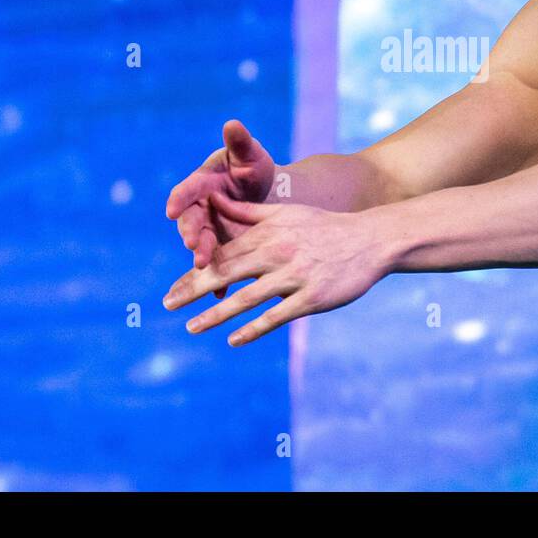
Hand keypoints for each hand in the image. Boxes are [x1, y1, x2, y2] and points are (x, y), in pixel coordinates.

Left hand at [162, 192, 392, 345]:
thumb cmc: (323, 227)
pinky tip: (233, 339)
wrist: (370, 240)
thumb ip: (246, 211)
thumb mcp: (284, 213)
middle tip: (168, 304)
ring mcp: (294, 276)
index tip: (172, 290)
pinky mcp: (312, 297)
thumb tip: (212, 197)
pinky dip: (253, 328)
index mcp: (267, 233)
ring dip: (216, 314)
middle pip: (226, 274)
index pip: (222, 255)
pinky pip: (277, 316)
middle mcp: (276, 253)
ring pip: (247, 297)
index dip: (194, 273)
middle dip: (194, 290)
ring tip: (191, 327)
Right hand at [166, 120, 275, 294]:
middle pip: (190, 222)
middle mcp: (200, 210)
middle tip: (193, 242)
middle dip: (190, 232)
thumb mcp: (250, 155)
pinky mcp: (222, 250)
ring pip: (200, 245)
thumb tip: (232, 123)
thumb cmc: (254, 169)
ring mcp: (209, 231)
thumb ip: (240, 143)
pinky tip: (220, 293)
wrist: (269, 195)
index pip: (187, 190)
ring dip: (202, 256)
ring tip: (204, 265)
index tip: (172, 209)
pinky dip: (218, 281)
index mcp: (202, 184)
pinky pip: (218, 265)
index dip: (179, 199)